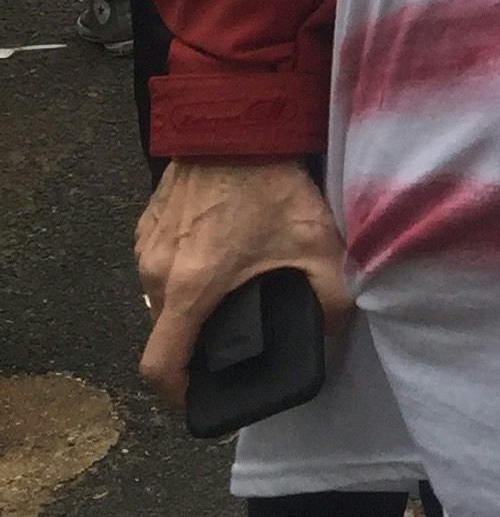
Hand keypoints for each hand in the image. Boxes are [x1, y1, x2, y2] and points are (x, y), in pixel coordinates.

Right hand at [134, 158, 352, 411]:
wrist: (235, 118)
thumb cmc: (272, 184)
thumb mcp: (318, 244)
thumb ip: (334, 298)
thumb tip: (337, 332)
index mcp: (189, 288)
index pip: (160, 366)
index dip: (178, 395)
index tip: (202, 399)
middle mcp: (155, 271)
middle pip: (165, 331)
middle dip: (196, 346)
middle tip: (236, 340)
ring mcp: (145, 245)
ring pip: (159, 298)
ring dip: (190, 306)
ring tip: (232, 297)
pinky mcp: (147, 222)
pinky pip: (159, 265)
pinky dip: (182, 274)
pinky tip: (220, 259)